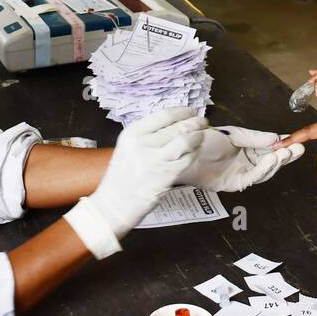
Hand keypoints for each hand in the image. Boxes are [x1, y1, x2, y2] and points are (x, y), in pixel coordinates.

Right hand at [64, 108, 206, 257]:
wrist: (114, 204)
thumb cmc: (122, 176)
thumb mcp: (128, 148)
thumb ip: (147, 135)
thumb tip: (174, 123)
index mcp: (132, 134)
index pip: (164, 115)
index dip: (182, 112)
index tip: (191, 111)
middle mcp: (143, 144)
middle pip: (177, 127)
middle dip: (194, 123)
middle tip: (202, 122)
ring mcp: (155, 160)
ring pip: (185, 141)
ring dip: (197, 136)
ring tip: (201, 135)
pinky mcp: (165, 176)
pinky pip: (187, 159)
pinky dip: (194, 153)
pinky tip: (195, 152)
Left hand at [178, 126, 305, 192]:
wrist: (183, 149)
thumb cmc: (205, 140)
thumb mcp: (233, 135)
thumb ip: (255, 138)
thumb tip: (277, 138)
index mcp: (248, 150)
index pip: (270, 149)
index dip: (284, 146)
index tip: (298, 141)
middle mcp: (246, 163)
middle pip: (271, 162)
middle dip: (285, 156)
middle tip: (299, 149)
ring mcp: (240, 175)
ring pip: (264, 172)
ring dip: (277, 162)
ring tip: (287, 153)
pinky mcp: (232, 184)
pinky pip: (252, 178)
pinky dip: (263, 169)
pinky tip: (272, 160)